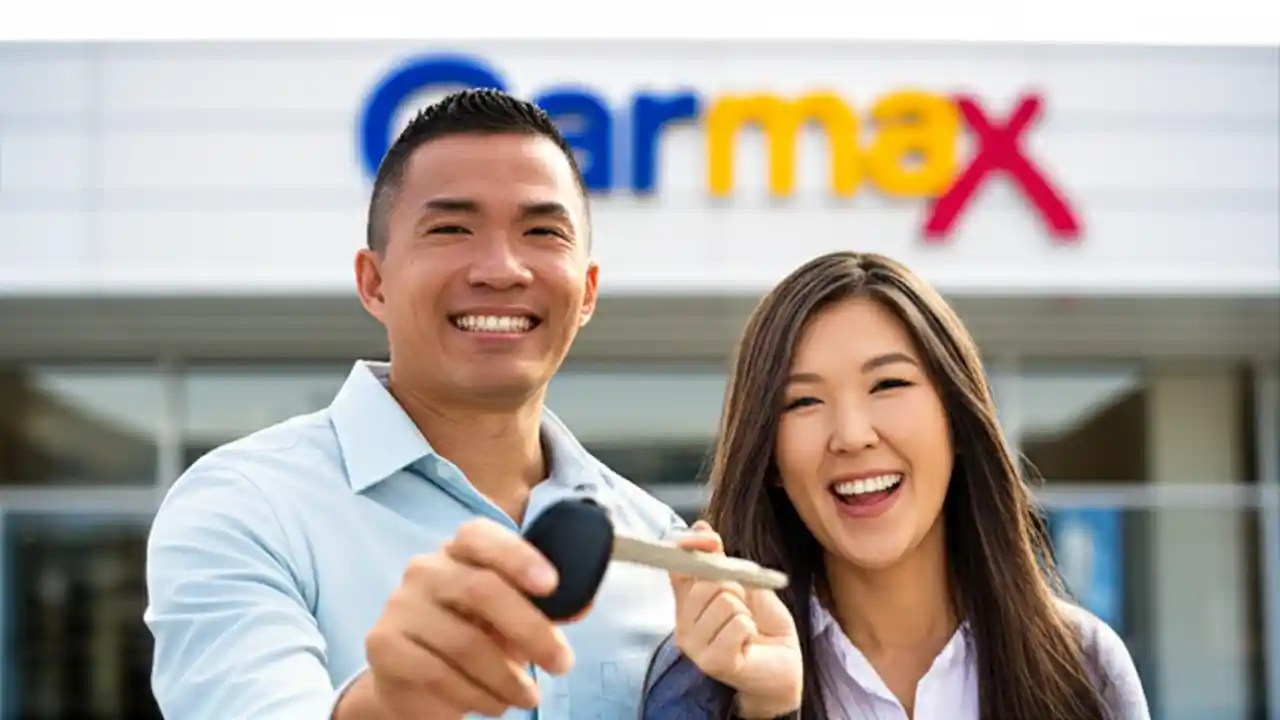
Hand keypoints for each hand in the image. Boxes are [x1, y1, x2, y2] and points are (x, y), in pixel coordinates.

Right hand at [342, 518, 575, 719]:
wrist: (410, 677)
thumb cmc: (472, 636)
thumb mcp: (511, 618)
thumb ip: (544, 608)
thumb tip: (581, 602)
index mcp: (459, 551)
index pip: (480, 535)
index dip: (517, 556)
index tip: (552, 585)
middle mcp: (425, 570)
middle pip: (481, 590)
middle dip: (531, 630)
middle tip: (562, 663)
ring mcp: (400, 606)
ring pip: (466, 644)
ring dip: (507, 679)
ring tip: (527, 696)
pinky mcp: (384, 647)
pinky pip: (439, 676)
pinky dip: (476, 697)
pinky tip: (492, 703)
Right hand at [669, 521, 802, 717]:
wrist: (784, 668)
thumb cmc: (764, 627)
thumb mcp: (746, 587)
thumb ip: (722, 562)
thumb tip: (702, 527)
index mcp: (688, 602)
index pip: (676, 566)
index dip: (691, 546)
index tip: (710, 539)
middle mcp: (683, 623)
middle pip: (706, 582)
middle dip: (734, 588)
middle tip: (744, 609)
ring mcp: (694, 645)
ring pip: (725, 602)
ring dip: (746, 612)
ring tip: (746, 629)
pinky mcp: (711, 661)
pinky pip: (738, 624)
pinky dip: (752, 629)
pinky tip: (748, 644)